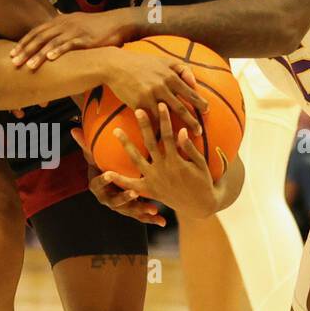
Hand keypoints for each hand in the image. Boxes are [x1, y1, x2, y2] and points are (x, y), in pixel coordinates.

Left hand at [10, 8, 139, 68]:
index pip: (36, 31)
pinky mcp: (85, 38)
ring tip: (28, 65)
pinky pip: (69, 45)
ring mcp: (74, 30)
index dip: (23, 42)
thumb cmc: (96, 27)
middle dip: (25, 50)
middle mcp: (64, 24)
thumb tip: (49, 34)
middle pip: (40, 37)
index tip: (11, 54)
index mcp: (59, 21)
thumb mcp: (75, 24)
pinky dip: (58, 51)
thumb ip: (61, 30)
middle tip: (13, 62)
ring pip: (51, 42)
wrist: (118, 23)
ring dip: (38, 54)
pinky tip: (50, 59)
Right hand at [70, 127, 163, 225]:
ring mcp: (120, 207)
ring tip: (153, 209)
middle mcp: (108, 199)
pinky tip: (162, 221)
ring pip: (129, 211)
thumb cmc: (102, 166)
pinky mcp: (131, 212)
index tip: (108, 174)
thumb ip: (87, 146)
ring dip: (141, 210)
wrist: (108, 185)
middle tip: (134, 192)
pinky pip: (141, 217)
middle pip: (114, 201)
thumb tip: (74, 130)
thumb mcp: (94, 157)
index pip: (97, 184)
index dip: (102, 180)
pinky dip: (151, 219)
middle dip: (124, 198)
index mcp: (97, 186)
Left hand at [102, 104, 231, 217]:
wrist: (199, 206)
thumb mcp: (200, 164)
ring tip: (116, 130)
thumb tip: (181, 130)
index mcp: (176, 161)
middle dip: (145, 125)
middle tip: (138, 109)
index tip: (161, 104)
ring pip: (136, 159)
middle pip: (150, 142)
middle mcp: (163, 168)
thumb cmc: (203, 182)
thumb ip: (189, 148)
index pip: (169, 135)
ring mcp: (154, 179)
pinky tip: (106, 171)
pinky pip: (131, 184)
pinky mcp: (149, 190)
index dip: (165, 119)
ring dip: (126, 144)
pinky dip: (119, 179)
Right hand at [105, 49, 206, 131]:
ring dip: (176, 129)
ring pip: (167, 116)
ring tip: (183, 139)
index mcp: (170, 75)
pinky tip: (163, 136)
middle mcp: (162, 86)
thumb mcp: (164, 60)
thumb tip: (194, 82)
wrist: (117, 66)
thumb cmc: (142, 63)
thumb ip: (181, 68)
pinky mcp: (138, 104)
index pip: (189, 92)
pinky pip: (150, 119)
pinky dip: (158, 128)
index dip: (199, 103)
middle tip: (199, 131)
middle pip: (181, 108)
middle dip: (192, 121)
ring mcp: (150, 96)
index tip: (207, 111)